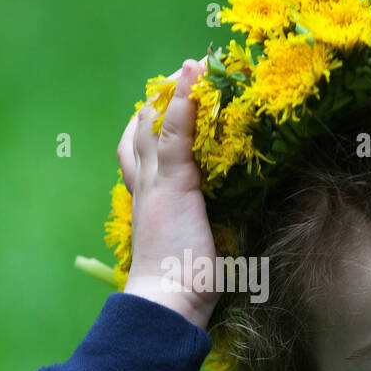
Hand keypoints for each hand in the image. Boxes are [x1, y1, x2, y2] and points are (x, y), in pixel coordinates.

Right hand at [117, 58, 220, 330]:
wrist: (166, 303)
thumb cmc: (183, 286)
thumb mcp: (192, 246)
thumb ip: (203, 227)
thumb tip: (231, 228)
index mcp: (147, 200)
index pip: (139, 149)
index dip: (153, 123)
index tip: (173, 104)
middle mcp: (145, 185)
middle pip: (142, 127)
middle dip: (162, 98)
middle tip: (189, 76)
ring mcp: (157, 181)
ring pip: (156, 122)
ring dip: (175, 90)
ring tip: (197, 66)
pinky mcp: (174, 183)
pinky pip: (176, 133)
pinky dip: (184, 99)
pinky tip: (194, 73)